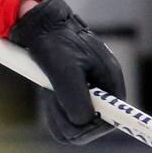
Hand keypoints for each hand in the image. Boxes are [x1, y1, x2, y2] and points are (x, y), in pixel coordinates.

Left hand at [8, 0, 125, 144]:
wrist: (38, 26)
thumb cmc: (54, 42)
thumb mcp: (65, 70)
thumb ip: (76, 99)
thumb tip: (82, 123)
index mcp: (109, 80)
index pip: (113, 118)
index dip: (93, 126)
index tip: (72, 121)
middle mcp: (102, 89)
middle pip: (90, 126)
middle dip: (69, 118)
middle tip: (53, 97)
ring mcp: (86, 92)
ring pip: (74, 124)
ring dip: (58, 114)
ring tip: (48, 90)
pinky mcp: (70, 93)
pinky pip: (63, 117)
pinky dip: (52, 109)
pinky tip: (46, 92)